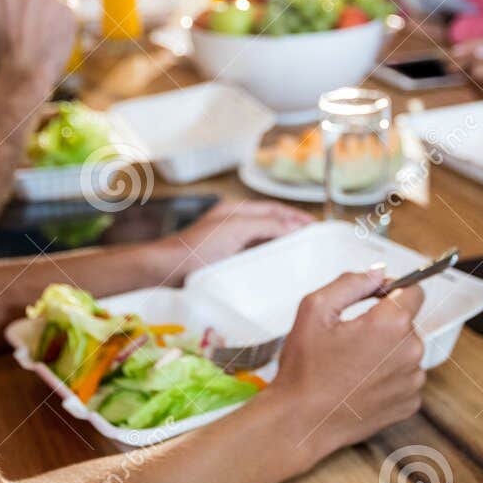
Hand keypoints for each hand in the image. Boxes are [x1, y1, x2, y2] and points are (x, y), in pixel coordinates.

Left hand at [161, 199, 314, 278]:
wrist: (166, 271)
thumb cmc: (197, 247)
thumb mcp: (236, 229)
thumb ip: (266, 224)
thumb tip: (293, 227)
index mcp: (235, 211)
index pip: (273, 209)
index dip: (295, 216)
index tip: (315, 226)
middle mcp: (233, 225)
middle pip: (270, 225)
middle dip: (292, 231)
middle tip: (314, 243)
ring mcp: (228, 245)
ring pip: (262, 242)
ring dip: (281, 247)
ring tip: (301, 257)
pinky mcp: (225, 264)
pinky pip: (253, 259)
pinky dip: (268, 262)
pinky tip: (277, 272)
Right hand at [265, 269, 425, 456]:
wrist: (301, 422)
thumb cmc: (305, 369)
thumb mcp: (315, 308)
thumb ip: (352, 282)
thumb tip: (378, 273)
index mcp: (391, 324)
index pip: (414, 290)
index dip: (393, 290)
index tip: (376, 298)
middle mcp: (410, 351)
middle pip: (407, 322)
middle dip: (383, 324)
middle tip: (350, 338)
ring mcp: (412, 380)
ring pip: (406, 350)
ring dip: (386, 351)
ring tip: (352, 365)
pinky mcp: (409, 403)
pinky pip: (405, 377)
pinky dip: (388, 376)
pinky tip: (361, 382)